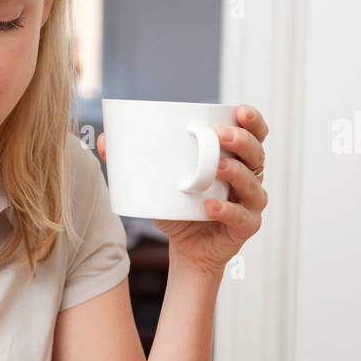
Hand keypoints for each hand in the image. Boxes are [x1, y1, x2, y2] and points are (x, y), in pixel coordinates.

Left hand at [96, 104, 268, 278]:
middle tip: (219, 136)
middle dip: (241, 142)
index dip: (252, 120)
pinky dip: (226, 210)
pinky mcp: (245, 227)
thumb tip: (104, 140)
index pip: (255, 133)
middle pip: (257, 154)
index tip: (239, 110)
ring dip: (236, 173)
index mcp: (237, 159)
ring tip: (216, 168)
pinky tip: (210, 205)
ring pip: (252, 183)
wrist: (186, 249)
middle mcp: (250, 178)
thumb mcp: (158, 182)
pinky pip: (241, 217)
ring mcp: (251, 204)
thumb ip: (135, 161)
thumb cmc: (178, 209)